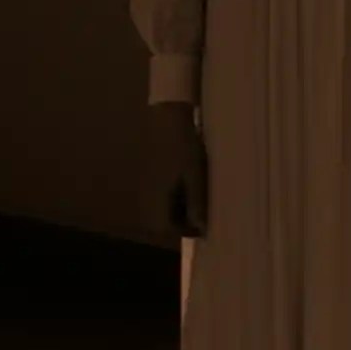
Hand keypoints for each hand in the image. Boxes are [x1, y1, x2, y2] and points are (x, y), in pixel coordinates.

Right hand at [146, 102, 208, 237]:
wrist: (168, 119)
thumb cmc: (184, 148)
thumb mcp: (195, 176)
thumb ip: (196, 203)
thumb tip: (200, 227)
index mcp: (156, 199)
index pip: (166, 229)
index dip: (186, 230)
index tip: (203, 224)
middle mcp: (147, 195)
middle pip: (162, 221)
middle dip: (182, 220)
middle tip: (203, 211)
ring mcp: (146, 185)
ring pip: (162, 207)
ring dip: (179, 208)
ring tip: (197, 196)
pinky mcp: (150, 176)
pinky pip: (161, 194)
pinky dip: (175, 195)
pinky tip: (188, 182)